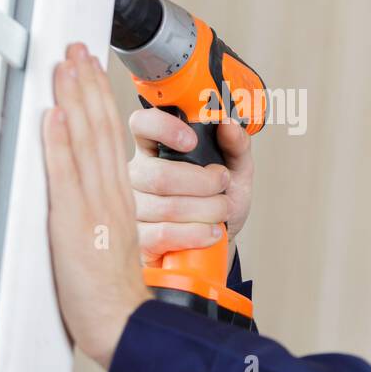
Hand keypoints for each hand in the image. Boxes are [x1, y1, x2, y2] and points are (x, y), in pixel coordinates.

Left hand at [43, 42, 151, 369]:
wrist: (124, 322)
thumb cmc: (117, 293)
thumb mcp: (120, 242)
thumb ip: (109, 212)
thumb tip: (90, 188)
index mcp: (121, 198)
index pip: (111, 136)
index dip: (100, 99)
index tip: (91, 68)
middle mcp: (109, 195)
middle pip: (99, 128)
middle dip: (87, 84)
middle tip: (77, 49)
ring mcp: (91, 206)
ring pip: (84, 141)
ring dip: (73, 99)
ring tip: (66, 65)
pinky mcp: (72, 223)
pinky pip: (65, 175)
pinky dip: (58, 143)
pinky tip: (53, 115)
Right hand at [127, 106, 253, 270]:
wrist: (215, 247)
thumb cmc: (218, 202)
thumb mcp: (236, 170)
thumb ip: (236, 145)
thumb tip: (228, 124)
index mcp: (157, 149)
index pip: (142, 125)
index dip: (163, 128)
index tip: (191, 141)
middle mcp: (138, 175)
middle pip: (160, 175)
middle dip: (203, 183)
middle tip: (222, 186)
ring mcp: (134, 207)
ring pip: (167, 207)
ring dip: (207, 211)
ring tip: (221, 212)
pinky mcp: (138, 238)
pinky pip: (163, 234)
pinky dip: (196, 234)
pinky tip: (210, 233)